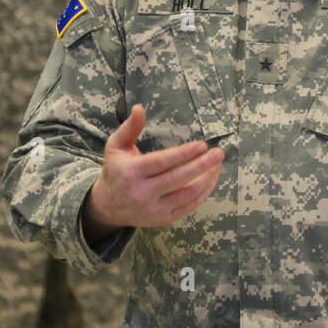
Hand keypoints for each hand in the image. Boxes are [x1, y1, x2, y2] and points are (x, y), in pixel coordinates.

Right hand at [84, 104, 223, 236]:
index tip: (202, 145)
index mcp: (130, 173)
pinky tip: (211, 179)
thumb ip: (130, 127)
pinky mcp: (162, 219)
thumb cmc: (116, 169)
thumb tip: (140, 108)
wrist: (107, 206)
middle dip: (201, 166)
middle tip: (219, 153)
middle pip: (177, 179)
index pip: (161, 162)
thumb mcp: (116, 146)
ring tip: (217, 165)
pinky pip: (188, 207)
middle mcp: (141, 193)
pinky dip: (202, 194)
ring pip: (186, 195)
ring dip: (206, 180)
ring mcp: (152, 209)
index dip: (183, 154)